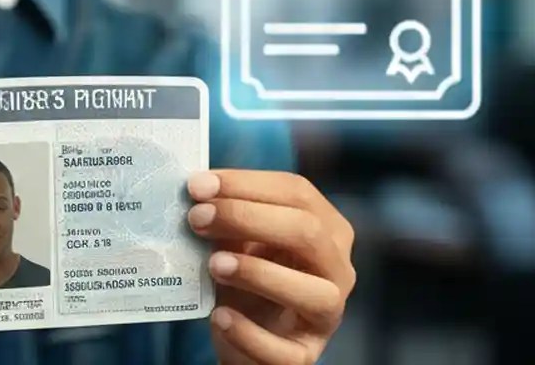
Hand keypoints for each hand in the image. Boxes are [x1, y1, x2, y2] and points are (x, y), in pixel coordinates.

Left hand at [187, 170, 355, 364]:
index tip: (197, 186)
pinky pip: (285, 351)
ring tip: (213, 265)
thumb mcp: (237, 242)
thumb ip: (226, 218)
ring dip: (259, 274)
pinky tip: (219, 317)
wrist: (242, 336)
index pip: (297, 193)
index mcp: (326, 229)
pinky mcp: (305, 356)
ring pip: (315, 293)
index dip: (246, 185)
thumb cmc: (244, 278)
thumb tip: (198, 192)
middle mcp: (338, 269)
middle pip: (307, 232)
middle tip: (197, 218)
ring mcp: (327, 315)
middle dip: (247, 219)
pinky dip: (249, 333)